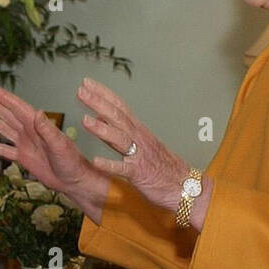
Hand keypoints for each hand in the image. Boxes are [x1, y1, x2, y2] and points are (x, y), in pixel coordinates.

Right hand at [0, 84, 109, 222]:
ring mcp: (25, 144)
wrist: (74, 180)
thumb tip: (37, 113)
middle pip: (6, 114)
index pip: (16, 107)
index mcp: (37, 125)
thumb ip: (48, 130)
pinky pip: (5, 150)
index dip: (2, 97)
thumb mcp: (60, 145)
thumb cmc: (72, 162)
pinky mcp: (24, 157)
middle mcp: (29, 132)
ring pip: (3, 129)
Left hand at [76, 78, 198, 215]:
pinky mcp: (141, 174)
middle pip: (117, 117)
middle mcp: (140, 139)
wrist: (188, 186)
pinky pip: (123, 169)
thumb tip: (99, 117)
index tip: (86, 82)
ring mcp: (140, 156)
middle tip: (80, 90)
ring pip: (120, 139)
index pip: (120, 107)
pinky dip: (110, 164)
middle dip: (98, 103)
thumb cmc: (163, 167)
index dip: (103, 93)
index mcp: (139, 131)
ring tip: (84, 120)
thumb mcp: (142, 144)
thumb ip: (122, 131)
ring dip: (102, 129)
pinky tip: (95, 161)